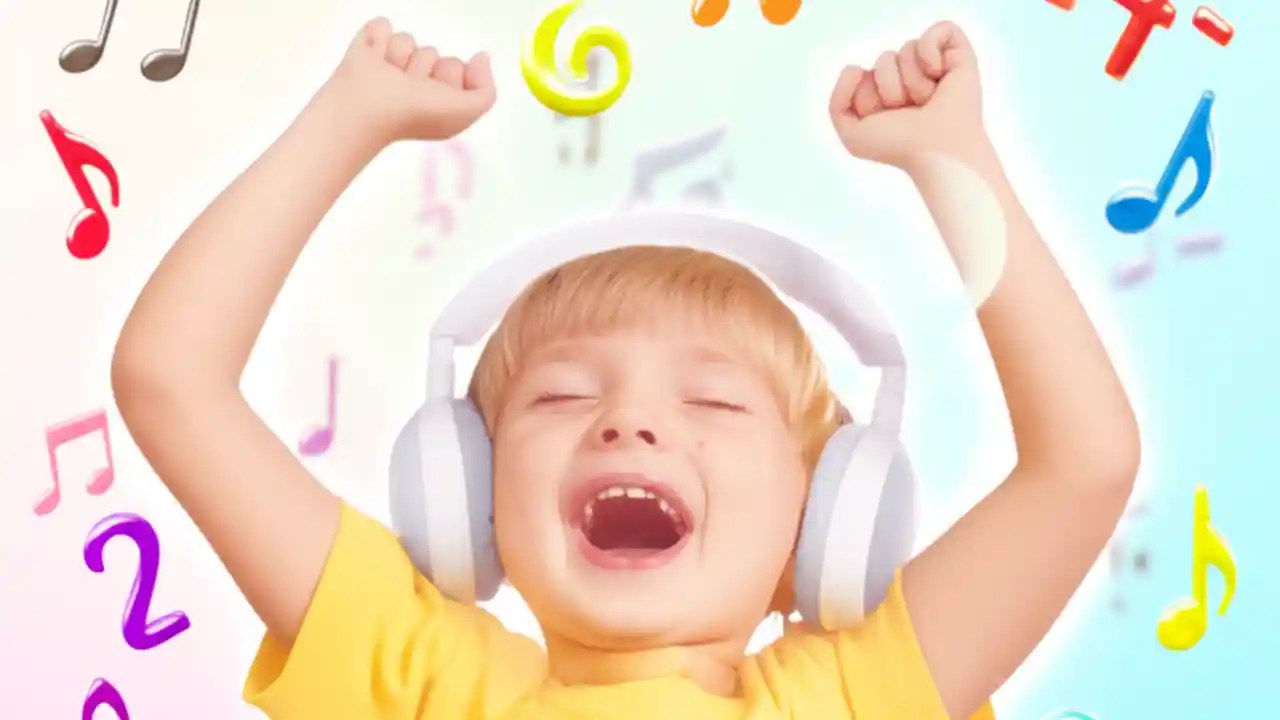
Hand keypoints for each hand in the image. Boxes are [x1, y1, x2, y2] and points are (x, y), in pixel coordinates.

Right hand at [324, 18, 495, 144]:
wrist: (368, 106)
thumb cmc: (415, 114)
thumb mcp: (465, 112)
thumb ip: (485, 90)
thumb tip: (481, 57)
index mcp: (434, 97)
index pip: (456, 66)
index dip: (450, 77)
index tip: (437, 94)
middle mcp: (412, 82)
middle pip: (433, 52)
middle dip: (422, 68)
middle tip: (409, 87)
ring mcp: (389, 64)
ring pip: (408, 40)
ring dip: (398, 58)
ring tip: (387, 78)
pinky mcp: (370, 45)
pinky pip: (382, 26)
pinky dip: (376, 40)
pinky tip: (372, 61)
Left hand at [828, 21, 983, 169]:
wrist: (934, 150)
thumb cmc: (897, 147)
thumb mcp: (852, 134)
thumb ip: (837, 103)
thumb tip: (857, 67)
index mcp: (886, 92)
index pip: (863, 74)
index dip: (867, 98)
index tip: (884, 119)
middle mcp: (911, 77)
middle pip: (884, 60)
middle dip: (890, 88)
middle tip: (908, 112)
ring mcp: (935, 66)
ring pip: (906, 49)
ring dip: (912, 81)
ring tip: (927, 102)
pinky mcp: (958, 56)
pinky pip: (938, 30)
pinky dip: (930, 50)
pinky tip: (937, 73)